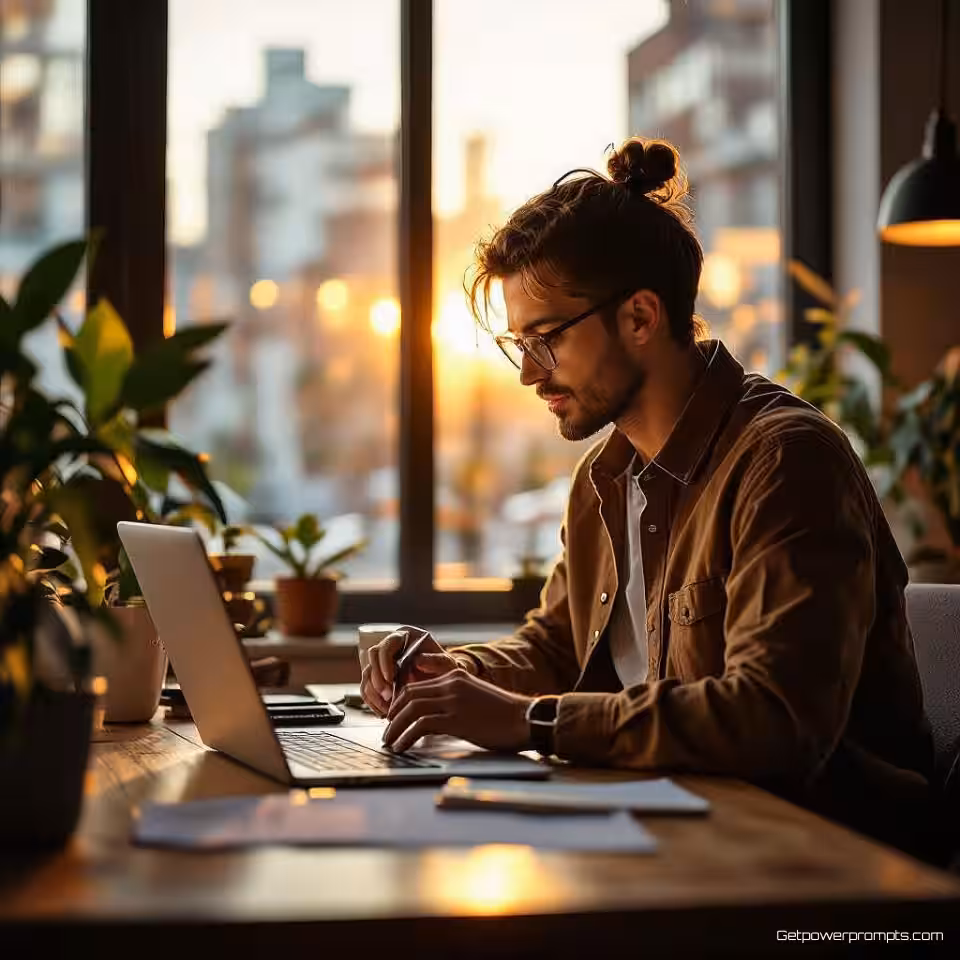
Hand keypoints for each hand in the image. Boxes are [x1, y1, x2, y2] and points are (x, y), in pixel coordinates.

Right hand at [359, 626, 459, 716]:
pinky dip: (372, 702)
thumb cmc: (446, 670)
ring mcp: (382, 663)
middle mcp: (390, 647)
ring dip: (374, 693)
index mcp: (405, 636)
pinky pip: (367, 689)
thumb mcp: (448, 664)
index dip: (384, 661)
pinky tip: (383, 712)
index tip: (391, 678)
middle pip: (372, 658)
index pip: (387, 644)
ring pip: (366, 675)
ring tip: (388, 708)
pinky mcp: (378, 680)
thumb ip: (437, 661)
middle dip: (377, 679)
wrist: (446, 684)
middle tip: (388, 696)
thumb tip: (418, 661)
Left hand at [383, 670, 532, 753]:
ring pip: (411, 709)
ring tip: (390, 742)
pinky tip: (403, 747)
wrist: (526, 718)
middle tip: (387, 731)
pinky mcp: (457, 718)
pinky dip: (407, 736)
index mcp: (455, 677)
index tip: (393, 718)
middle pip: (409, 695)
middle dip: (393, 715)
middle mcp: (451, 684)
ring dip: (395, 727)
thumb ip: (454, 701)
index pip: (416, 686)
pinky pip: (421, 725)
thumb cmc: (503, 715)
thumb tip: (432, 719)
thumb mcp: (475, 698)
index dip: (399, 703)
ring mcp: (453, 700)